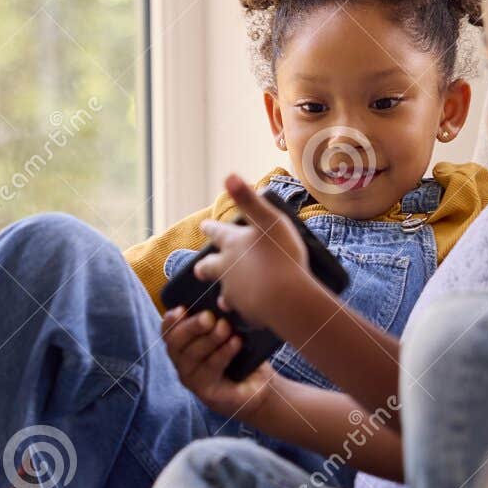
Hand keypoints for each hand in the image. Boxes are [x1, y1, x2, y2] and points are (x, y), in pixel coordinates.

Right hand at [161, 305, 277, 421]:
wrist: (258, 386)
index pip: (168, 331)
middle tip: (209, 317)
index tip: (181, 308)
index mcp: (183, 345)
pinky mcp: (204, 391)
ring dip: (210, 338)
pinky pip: (210, 368)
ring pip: (192, 355)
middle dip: (192, 326)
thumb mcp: (229, 332)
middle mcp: (182, 361)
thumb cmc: (241, 356)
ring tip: (226, 327)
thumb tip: (220, 298)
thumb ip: (219, 317)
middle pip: (175, 342)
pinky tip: (235, 342)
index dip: (170, 320)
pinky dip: (223, 353)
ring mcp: (191, 378)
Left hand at [195, 174, 310, 331]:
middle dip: (205, 266)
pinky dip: (245, 308)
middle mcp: (226, 268)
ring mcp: (234, 292)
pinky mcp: (245, 312)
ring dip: (226, 290)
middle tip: (201, 268)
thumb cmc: (281, 256)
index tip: (204, 226)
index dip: (211, 228)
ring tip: (227, 294)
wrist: (286, 298)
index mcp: (232, 244)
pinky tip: (251, 310)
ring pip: (224, 291)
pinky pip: (242, 311)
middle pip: (208, 267)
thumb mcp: (269, 220)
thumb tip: (228, 176)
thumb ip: (249, 199)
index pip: (215, 232)